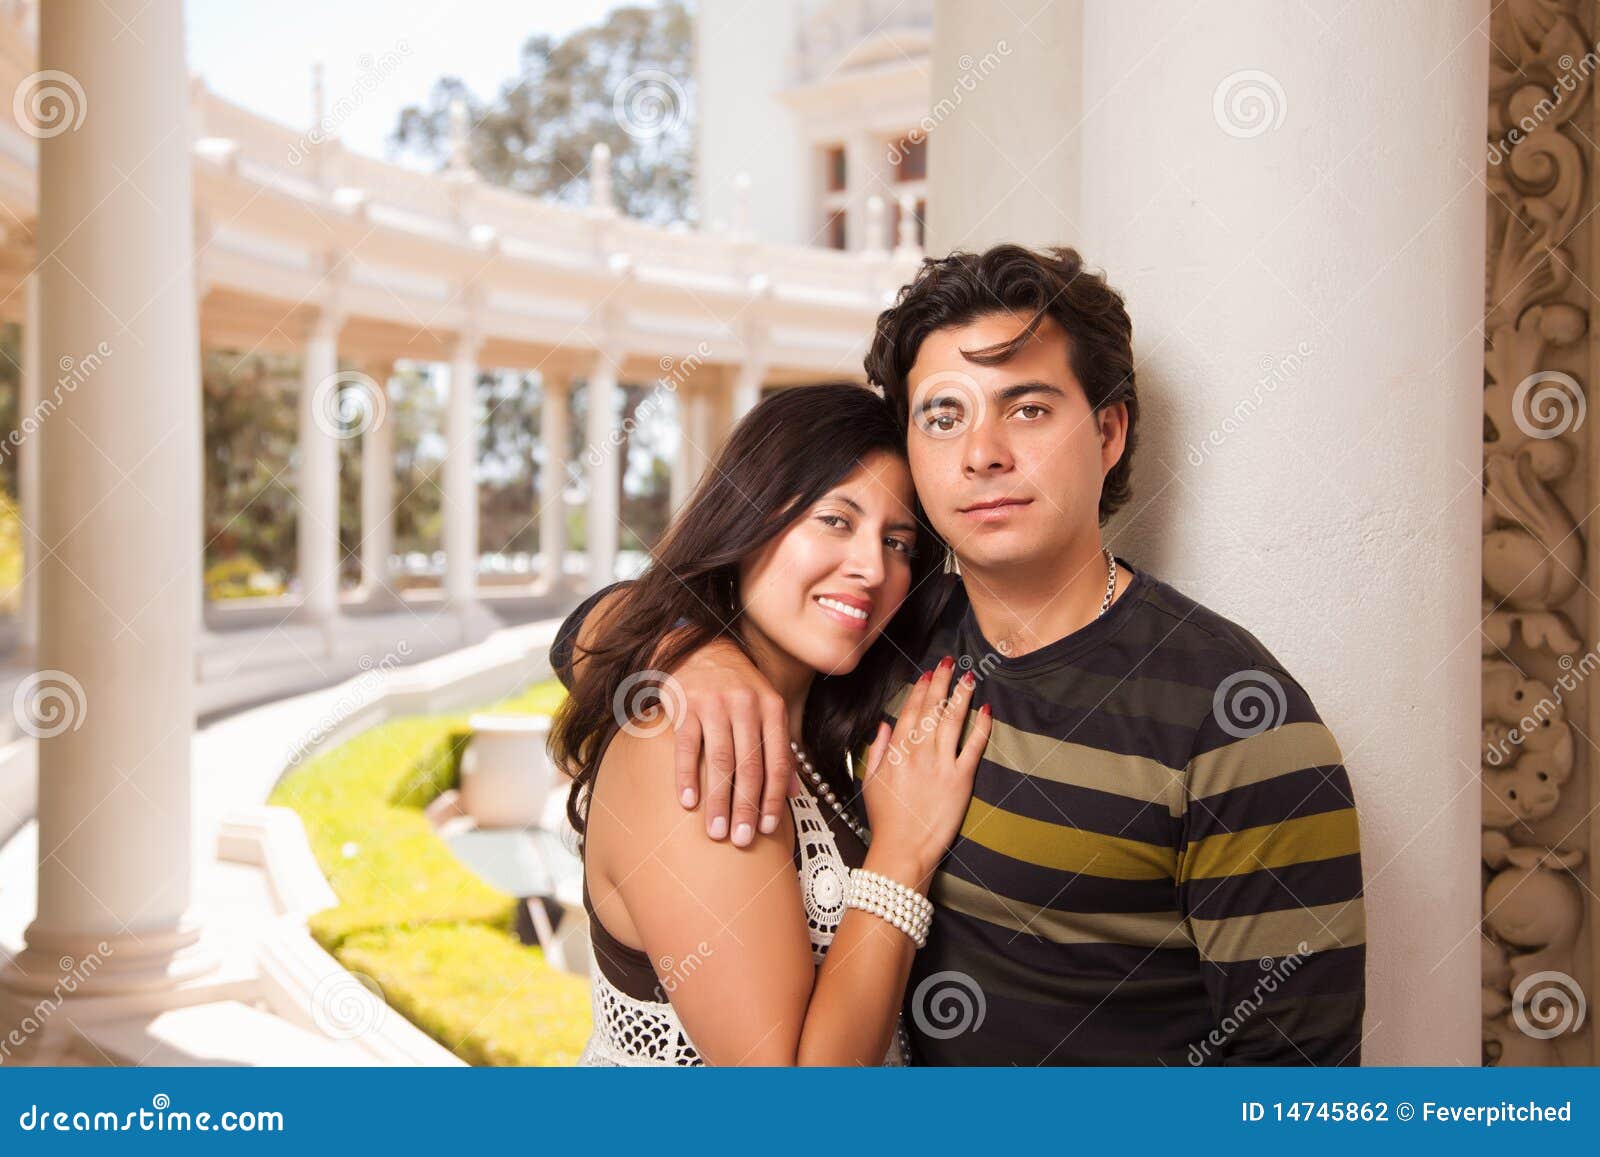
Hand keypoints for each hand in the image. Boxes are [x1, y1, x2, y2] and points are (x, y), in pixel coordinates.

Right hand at [667, 638, 798, 846]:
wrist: (697, 646)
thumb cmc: (735, 685)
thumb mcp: (765, 708)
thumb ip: (779, 747)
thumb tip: (793, 793)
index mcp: (771, 708)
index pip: (778, 762)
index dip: (774, 799)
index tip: (769, 829)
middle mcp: (746, 705)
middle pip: (750, 766)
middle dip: (747, 808)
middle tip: (742, 839)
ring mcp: (715, 704)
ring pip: (720, 761)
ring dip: (719, 801)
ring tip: (716, 831)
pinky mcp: (686, 705)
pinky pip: (687, 746)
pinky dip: (687, 776)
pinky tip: (688, 802)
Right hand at [858, 656, 990, 890]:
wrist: (902, 849)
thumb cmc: (886, 821)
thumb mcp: (871, 782)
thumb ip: (877, 750)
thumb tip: (883, 725)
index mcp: (896, 752)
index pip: (909, 712)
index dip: (920, 690)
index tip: (928, 673)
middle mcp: (918, 753)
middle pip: (931, 710)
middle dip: (941, 683)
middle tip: (949, 662)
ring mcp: (940, 765)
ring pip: (952, 721)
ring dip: (961, 696)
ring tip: (969, 677)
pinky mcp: (960, 779)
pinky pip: (973, 746)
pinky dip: (980, 726)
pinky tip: (986, 710)